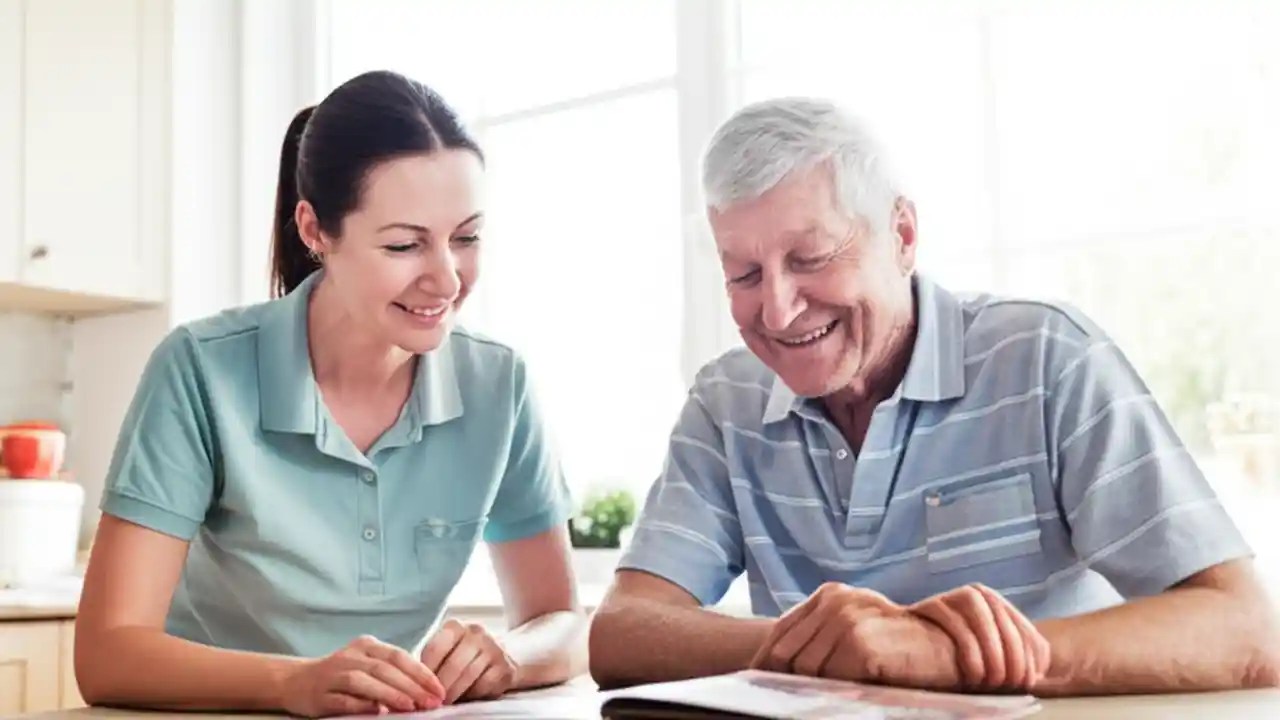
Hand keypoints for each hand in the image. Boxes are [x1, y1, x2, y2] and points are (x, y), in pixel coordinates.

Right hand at [279, 634, 444, 716]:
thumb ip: (391, 675)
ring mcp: (334, 673)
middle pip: (386, 668)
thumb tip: (423, 692)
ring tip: (410, 706)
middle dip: (412, 686)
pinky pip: (344, 699)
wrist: (294, 681)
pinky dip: (361, 705)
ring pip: (366, 680)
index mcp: (367, 646)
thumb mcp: (367, 666)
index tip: (439, 689)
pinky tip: (377, 712)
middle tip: (432, 702)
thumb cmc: (341, 675)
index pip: (399, 656)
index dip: (421, 672)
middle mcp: (351, 655)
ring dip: (390, 694)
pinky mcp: (320, 694)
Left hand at [420, 619, 519, 703]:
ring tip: (445, 702)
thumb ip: (432, 662)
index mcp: (455, 627)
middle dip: (440, 687)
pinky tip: (467, 696)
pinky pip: (484, 685)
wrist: (501, 655)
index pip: (435, 649)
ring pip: (468, 675)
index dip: (425, 672)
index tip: (420, 687)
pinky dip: (473, 694)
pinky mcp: (505, 667)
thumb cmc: (464, 656)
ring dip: (454, 693)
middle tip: (432, 701)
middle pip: (452, 664)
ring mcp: (494, 648)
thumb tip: (414, 684)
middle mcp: (476, 632)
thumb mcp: (447, 650)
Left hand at [751, 583, 960, 688]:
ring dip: (809, 688)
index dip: (766, 663)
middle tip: (785, 698)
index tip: (764, 682)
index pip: (779, 634)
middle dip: (782, 679)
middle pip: (784, 654)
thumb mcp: (851, 628)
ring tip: (817, 697)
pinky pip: (830, 678)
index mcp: (829, 594)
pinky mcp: (860, 645)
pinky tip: (841, 694)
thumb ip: (819, 636)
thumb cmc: (893, 645)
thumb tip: (773, 664)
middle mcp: (835, 601)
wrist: (940, 646)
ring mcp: (847, 621)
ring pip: (805, 669)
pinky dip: (832, 690)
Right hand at [909, 583, 1051, 690]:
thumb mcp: (992, 650)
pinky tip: (973, 673)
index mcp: (997, 602)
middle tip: (1011, 685)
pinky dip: (969, 652)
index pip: (1023, 630)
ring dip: (993, 656)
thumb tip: (1039, 669)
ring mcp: (954, 596)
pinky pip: (956, 626)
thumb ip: (1017, 652)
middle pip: (1005, 627)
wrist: (906, 639)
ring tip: (992, 681)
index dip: (1029, 659)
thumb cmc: (955, 651)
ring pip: (983, 623)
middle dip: (1013, 660)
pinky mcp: (933, 605)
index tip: (1028, 683)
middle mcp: (978, 593)